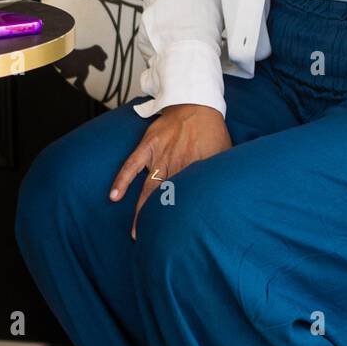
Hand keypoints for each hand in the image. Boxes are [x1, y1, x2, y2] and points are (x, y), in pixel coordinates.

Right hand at [109, 103, 231, 239]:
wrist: (195, 101)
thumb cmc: (211, 129)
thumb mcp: (224, 150)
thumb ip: (222, 171)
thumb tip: (233, 190)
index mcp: (196, 167)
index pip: (190, 198)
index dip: (185, 218)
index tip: (183, 237)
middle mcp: (176, 164)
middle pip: (168, 198)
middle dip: (161, 221)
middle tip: (157, 243)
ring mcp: (160, 155)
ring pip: (148, 188)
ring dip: (142, 211)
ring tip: (136, 233)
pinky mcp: (147, 146)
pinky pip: (131, 165)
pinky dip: (122, 180)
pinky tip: (114, 196)